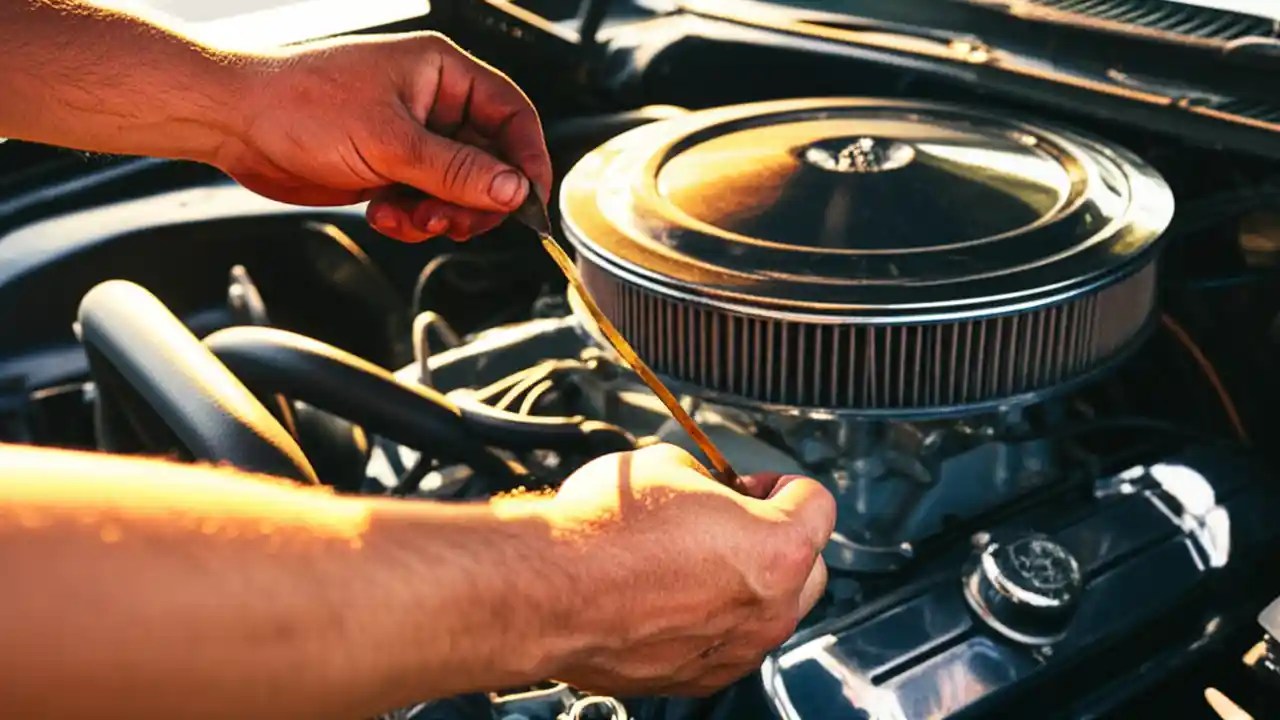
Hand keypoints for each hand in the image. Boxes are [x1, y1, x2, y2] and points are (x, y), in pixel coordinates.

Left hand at [214, 32, 551, 241]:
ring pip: (458, 191)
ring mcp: (411, 137)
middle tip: (453, 222)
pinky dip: (412, 219)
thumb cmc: (299, 103)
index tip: (528, 203)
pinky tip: (383, 214)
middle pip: (490, 162)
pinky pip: (426, 203)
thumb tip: (514, 190)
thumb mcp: (390, 141)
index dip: (527, 161)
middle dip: (474, 200)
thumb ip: (458, 171)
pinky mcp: (390, 167)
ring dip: (439, 215)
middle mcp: (433, 103)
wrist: (235, 123)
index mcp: (443, 73)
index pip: (512, 115)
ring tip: (406, 217)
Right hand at [542, 444, 834, 696]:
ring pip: (768, 611)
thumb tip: (702, 485)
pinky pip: (726, 643)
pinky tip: (668, 596)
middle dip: (776, 538)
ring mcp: (734, 650)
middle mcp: (767, 609)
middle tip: (729, 518)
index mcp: (776, 549)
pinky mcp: (697, 677)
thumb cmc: (601, 533)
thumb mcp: (666, 465)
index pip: (817, 503)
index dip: (782, 484)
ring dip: (746, 583)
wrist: (547, 591)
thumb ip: (707, 479)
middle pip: (808, 566)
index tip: (754, 484)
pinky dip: (711, 621)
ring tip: (689, 559)